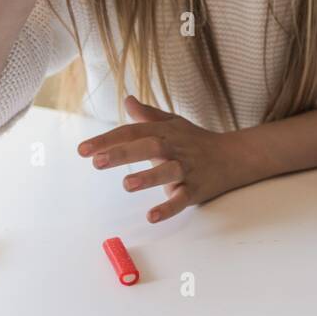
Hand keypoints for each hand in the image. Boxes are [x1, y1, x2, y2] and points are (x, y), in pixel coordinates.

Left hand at [77, 95, 233, 219]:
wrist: (234, 157)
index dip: (107, 140)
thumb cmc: (196, 140)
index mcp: (164, 132)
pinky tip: (152, 216)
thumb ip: (147, 115)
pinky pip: (182, 199)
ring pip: (168, 171)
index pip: (132, 133)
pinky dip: (168, 208)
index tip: (83, 150)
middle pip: (149, 147)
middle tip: (96, 162)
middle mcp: (174, 148)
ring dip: (148, 177)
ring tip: (127, 184)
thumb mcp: (173, 123)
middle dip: (123, 153)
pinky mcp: (195, 189)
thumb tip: (127, 99)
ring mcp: (186, 169)